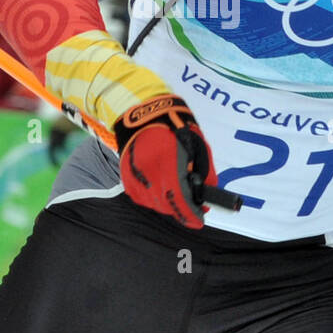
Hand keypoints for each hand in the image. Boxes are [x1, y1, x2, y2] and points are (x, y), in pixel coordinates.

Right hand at [113, 95, 218, 228]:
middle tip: (193, 209)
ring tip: (177, 197)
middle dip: (181, 210)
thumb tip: (206, 194)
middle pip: (165, 204)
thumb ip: (204, 171)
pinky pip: (140, 197)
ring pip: (152, 203)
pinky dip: (153, 199)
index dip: (190, 213)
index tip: (199, 221)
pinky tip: (161, 190)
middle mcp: (148, 170)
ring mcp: (134, 174)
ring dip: (167, 205)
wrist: (142, 111)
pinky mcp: (126, 176)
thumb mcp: (197, 144)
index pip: (179, 196)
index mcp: (167, 160)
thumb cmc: (174, 125)